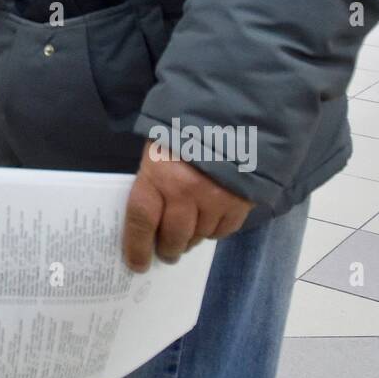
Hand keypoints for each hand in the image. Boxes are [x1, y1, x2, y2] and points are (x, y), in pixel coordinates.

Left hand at [123, 139, 253, 272]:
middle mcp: (187, 191)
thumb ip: (152, 182)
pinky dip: (214, 230)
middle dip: (167, 248)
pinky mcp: (242, 203)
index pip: (141, 220)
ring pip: (199, 237)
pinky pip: (223, 231)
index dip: (136, 246)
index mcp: (159, 174)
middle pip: (173, 237)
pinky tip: (209, 220)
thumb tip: (146, 219)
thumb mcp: (158, 149)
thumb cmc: (185, 129)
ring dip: (191, 239)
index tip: (136, 264)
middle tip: (166, 251)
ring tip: (187, 234)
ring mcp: (217, 199)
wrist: (234, 114)